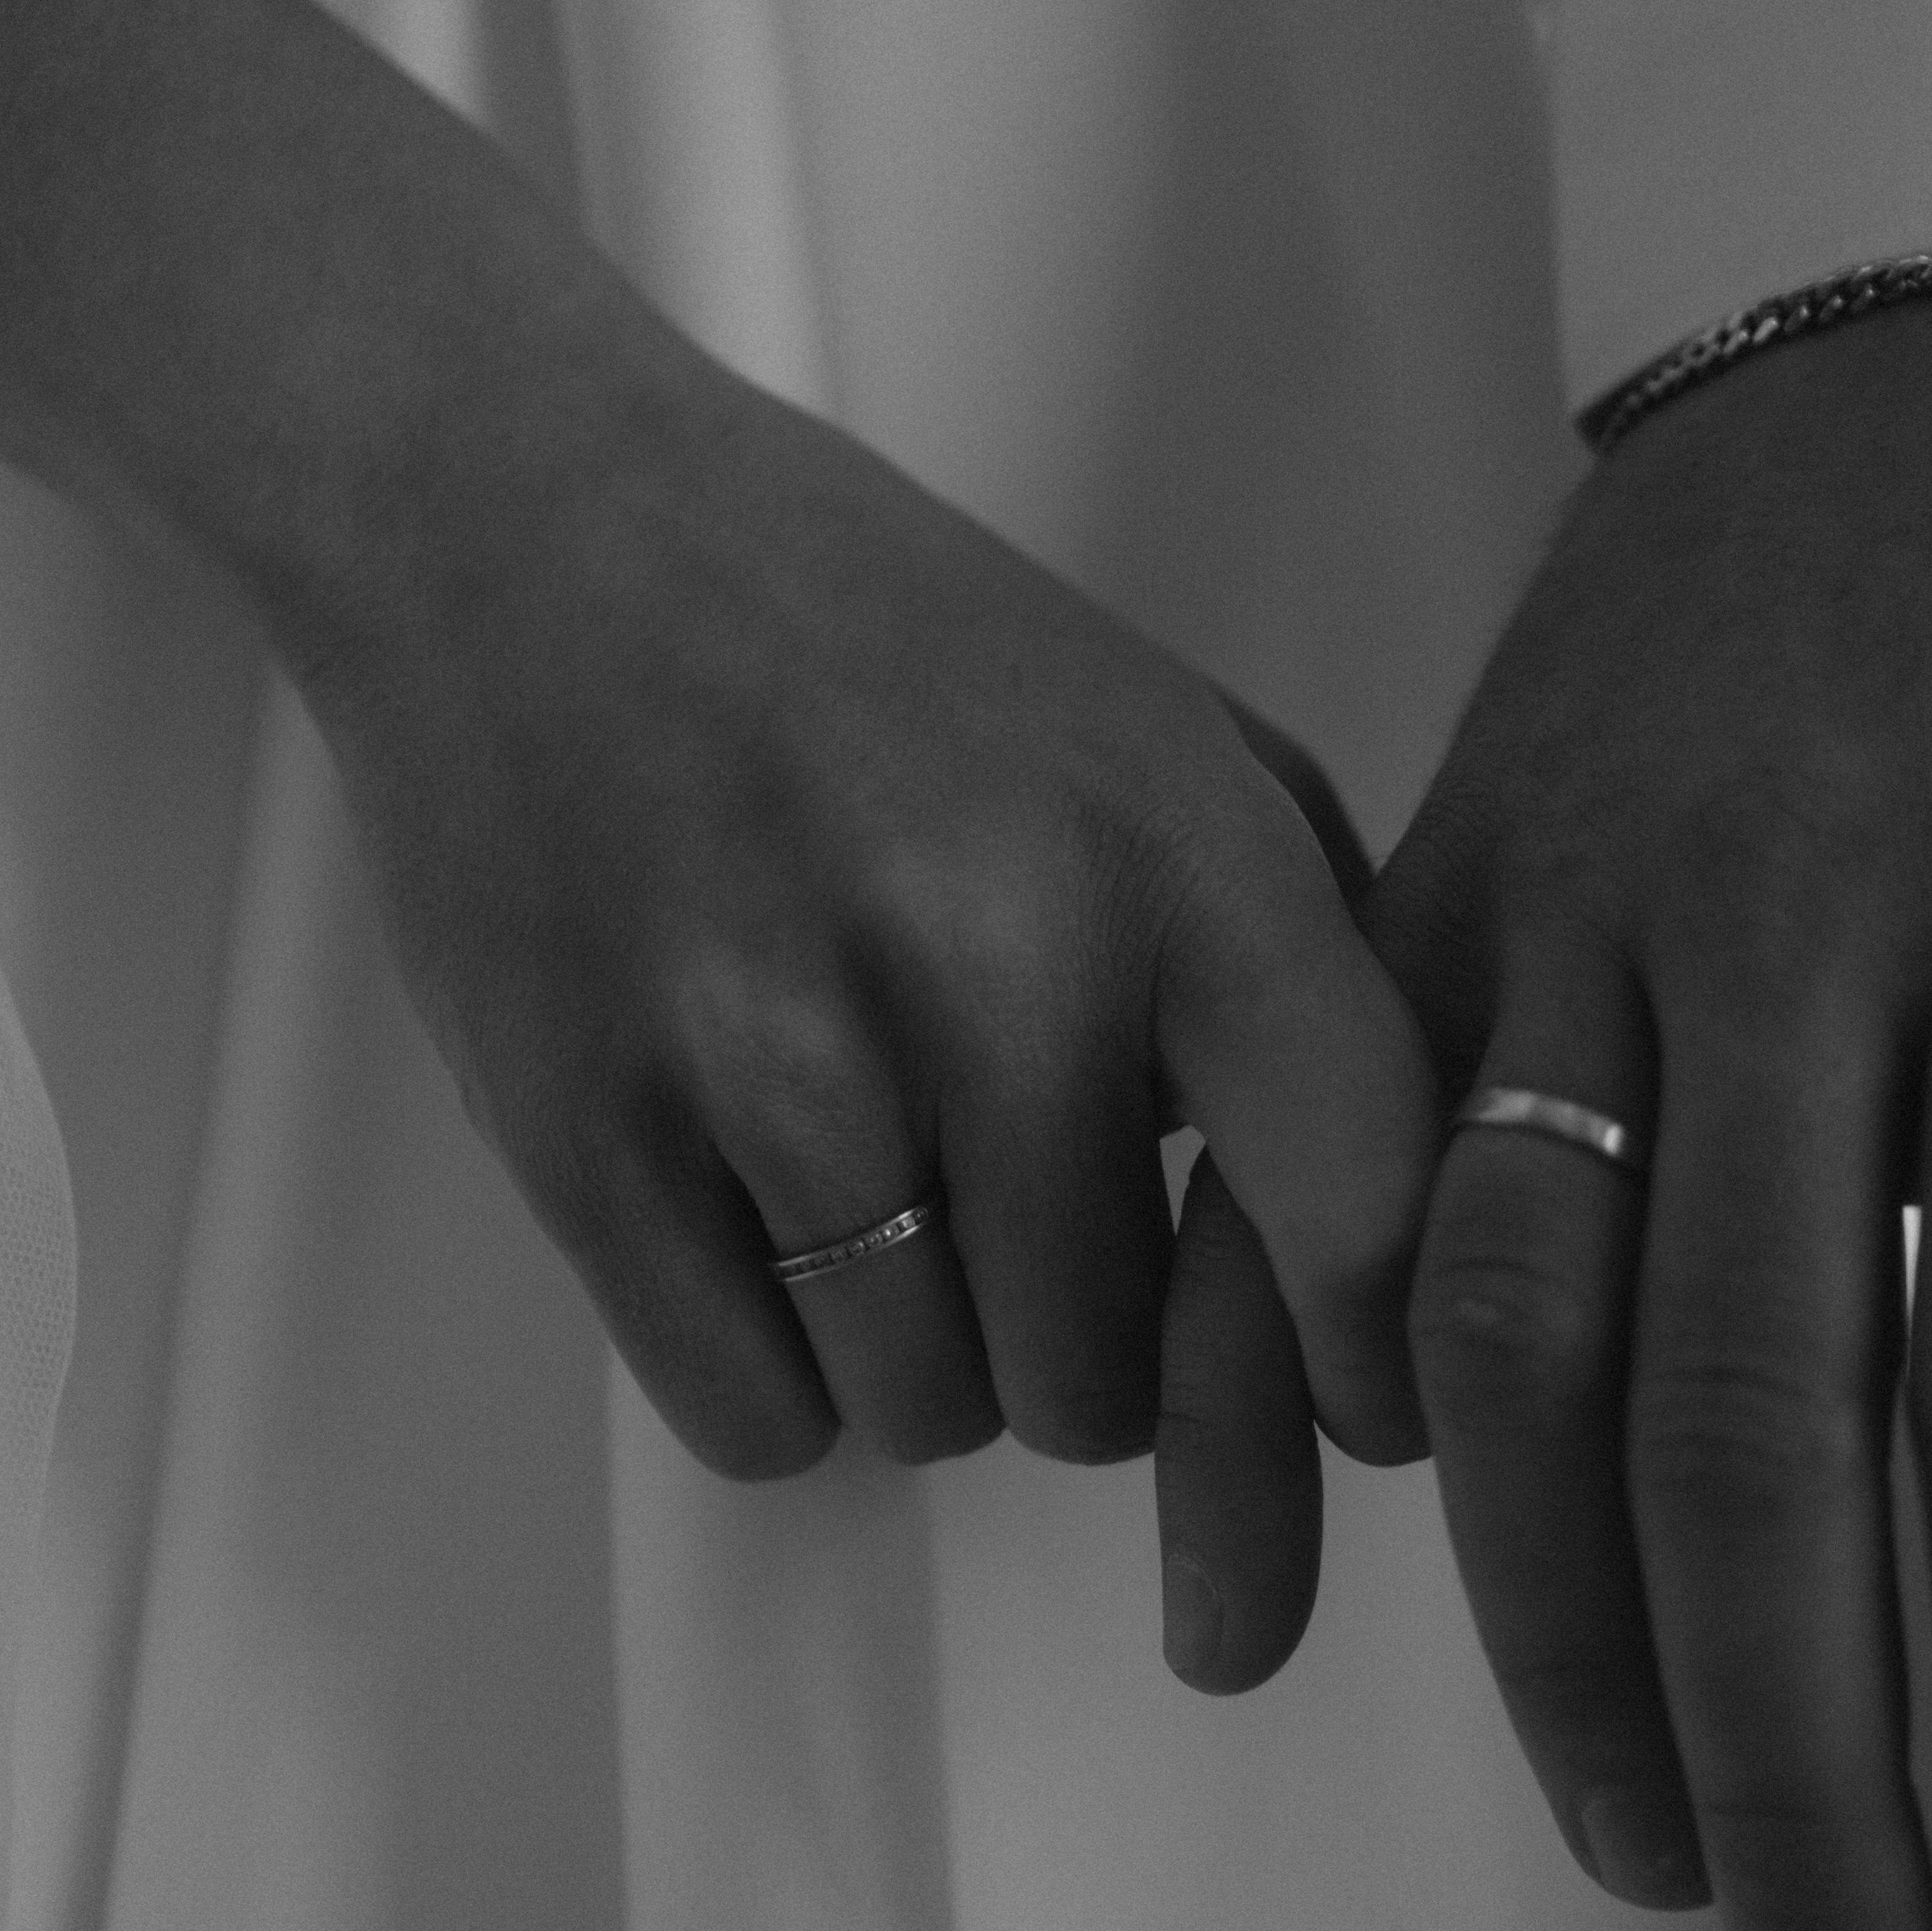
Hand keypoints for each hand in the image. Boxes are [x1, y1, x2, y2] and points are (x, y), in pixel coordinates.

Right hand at [269, 206, 1437, 1612]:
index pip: (1359, 1221)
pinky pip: (755, 1416)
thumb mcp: (1161, 731)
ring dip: (917, 1346)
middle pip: (1107, 1378)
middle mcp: (995, 956)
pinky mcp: (583, 1125)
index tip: (1344, 1409)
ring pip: (929, 1410)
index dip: (1366, 1370)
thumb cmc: (867, 637)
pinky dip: (771, 1363)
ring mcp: (774, 1047)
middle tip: (1014, 1205)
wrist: (525, 514)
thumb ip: (1307, 957)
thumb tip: (1406, 1235)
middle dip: (1078, 1338)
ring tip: (869, 1162)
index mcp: (1179, 855)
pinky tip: (754, 1202)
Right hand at [1343, 286, 1931, 1930]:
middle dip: (1792, 1739)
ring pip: (1508, 1319)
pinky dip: (1276, 1385)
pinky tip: (1281, 1586)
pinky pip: (1313, 1161)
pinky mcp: (1441, 869)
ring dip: (1556, 1620)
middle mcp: (1785, 917)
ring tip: (1641, 1843)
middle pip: (1748, 1407)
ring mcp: (1575, 893)